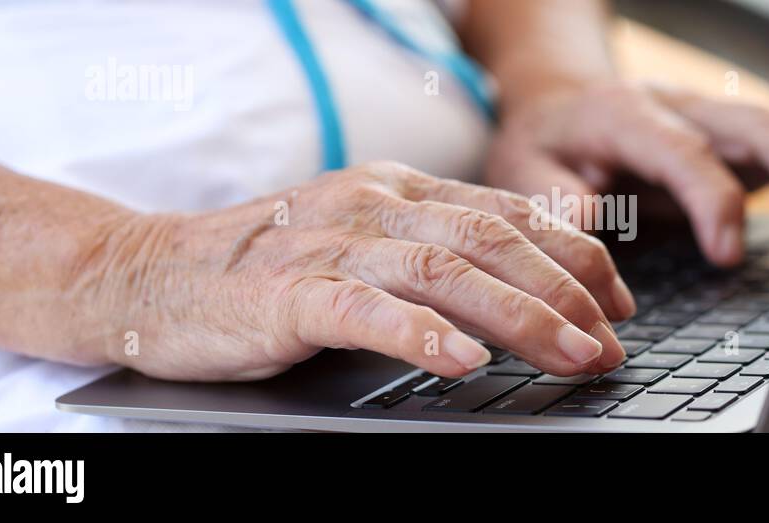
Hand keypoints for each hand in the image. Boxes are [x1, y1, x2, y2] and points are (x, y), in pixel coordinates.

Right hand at [87, 162, 634, 380]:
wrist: (148, 275)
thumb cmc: (265, 268)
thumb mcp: (362, 241)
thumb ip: (433, 249)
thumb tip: (525, 279)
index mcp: (397, 191)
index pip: (506, 215)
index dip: (574, 256)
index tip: (620, 299)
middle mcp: (372, 206)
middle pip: (491, 242)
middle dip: (566, 293)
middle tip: (612, 341)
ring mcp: (329, 246)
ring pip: (444, 272)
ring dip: (519, 315)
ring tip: (570, 354)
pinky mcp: (286, 293)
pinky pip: (364, 310)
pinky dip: (418, 334)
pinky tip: (462, 361)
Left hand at [485, 81, 768, 265]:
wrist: (561, 100)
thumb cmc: (546, 141)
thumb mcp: (522, 166)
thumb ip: (551, 193)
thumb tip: (592, 217)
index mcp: (627, 115)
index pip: (682, 150)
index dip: (711, 197)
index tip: (726, 253)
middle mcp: (683, 108)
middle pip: (756, 124)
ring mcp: (717, 119)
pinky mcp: (737, 138)